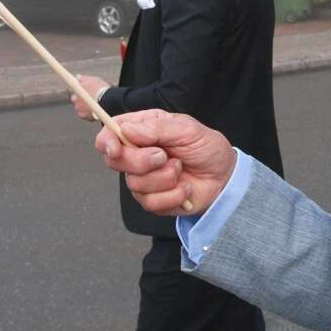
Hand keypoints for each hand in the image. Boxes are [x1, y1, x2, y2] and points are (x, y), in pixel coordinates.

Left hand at [71, 75, 109, 120]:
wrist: (108, 101)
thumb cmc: (102, 89)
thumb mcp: (94, 80)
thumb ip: (84, 79)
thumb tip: (77, 77)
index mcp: (76, 88)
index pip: (72, 89)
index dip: (78, 90)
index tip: (83, 91)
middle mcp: (74, 98)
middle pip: (75, 99)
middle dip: (80, 99)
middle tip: (90, 98)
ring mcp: (78, 107)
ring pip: (79, 107)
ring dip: (83, 106)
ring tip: (94, 105)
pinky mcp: (82, 115)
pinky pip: (82, 114)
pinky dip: (86, 113)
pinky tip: (93, 111)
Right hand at [96, 110, 235, 215]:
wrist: (224, 176)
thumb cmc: (206, 147)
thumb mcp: (187, 129)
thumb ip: (156, 128)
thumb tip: (126, 130)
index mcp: (141, 131)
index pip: (109, 135)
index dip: (106, 142)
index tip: (116, 149)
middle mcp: (137, 154)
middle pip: (116, 161)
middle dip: (141, 160)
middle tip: (164, 156)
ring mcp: (143, 179)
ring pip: (135, 183)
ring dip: (164, 177)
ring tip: (180, 169)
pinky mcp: (153, 200)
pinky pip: (150, 202)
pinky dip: (173, 195)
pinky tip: (184, 187)